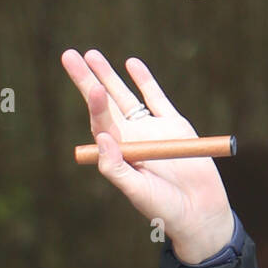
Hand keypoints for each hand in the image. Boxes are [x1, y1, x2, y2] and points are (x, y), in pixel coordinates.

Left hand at [61, 48, 233, 261]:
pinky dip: (144, 81)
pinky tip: (131, 64)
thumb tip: (102, 136)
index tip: (91, 86)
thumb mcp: (137, 192)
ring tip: (92, 55)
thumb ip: (117, 168)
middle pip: (104, 103)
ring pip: (126, 96)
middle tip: (69, 56)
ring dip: (109, 76)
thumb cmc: (164, 208)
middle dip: (87, 79)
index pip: (100, 123)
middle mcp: (130, 139)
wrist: (198, 211)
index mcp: (117, 154)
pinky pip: (156, 98)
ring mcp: (151, 130)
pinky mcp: (174, 125)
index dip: (94, 103)